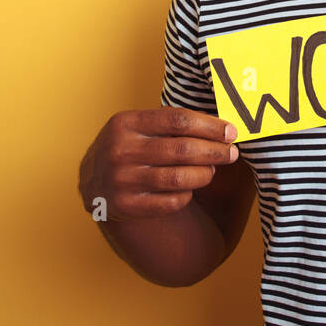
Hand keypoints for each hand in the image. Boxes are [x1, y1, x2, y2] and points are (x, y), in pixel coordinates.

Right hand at [77, 108, 238, 221]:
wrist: (93, 183)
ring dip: (204, 174)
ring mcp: (122, 180)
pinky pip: (171, 202)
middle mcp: (121, 150)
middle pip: (182, 150)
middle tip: (232, 152)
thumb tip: (220, 127)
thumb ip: (171, 123)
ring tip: (212, 169)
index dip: (210, 126)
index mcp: (126, 123)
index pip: (177, 120)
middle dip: (215, 151)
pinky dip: (188, 194)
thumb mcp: (138, 127)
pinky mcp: (127, 206)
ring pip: (180, 178)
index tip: (231, 131)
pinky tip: (190, 187)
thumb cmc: (128, 148)